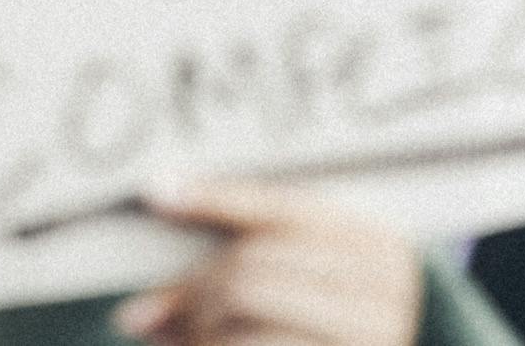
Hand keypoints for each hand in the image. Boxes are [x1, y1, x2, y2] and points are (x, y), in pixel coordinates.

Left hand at [118, 182, 420, 345]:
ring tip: (170, 337)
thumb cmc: (343, 323)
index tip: (157, 192)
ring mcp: (367, 339)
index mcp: (377, 245)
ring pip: (244, 321)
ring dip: (195, 331)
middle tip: (143, 313)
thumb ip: (269, 249)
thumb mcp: (326, 276)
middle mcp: (381, 294)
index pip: (281, 207)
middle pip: (251, 270)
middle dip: (189, 291)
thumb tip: (169, 220)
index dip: (215, 196)